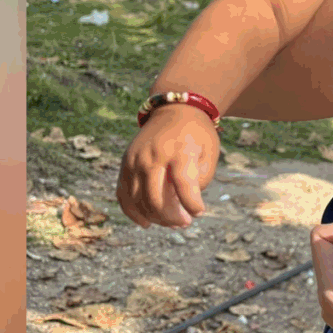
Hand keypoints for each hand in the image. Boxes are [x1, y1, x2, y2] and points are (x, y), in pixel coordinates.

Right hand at [115, 104, 219, 227]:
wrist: (175, 110)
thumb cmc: (197, 134)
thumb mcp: (209, 151)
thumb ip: (201, 178)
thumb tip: (187, 205)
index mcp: (179, 150)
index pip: (183, 184)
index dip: (192, 204)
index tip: (199, 212)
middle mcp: (153, 155)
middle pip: (155, 198)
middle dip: (172, 217)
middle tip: (185, 222)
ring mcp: (135, 160)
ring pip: (138, 201)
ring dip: (155, 218)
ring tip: (172, 222)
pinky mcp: (125, 164)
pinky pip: (123, 195)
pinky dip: (133, 212)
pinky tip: (147, 222)